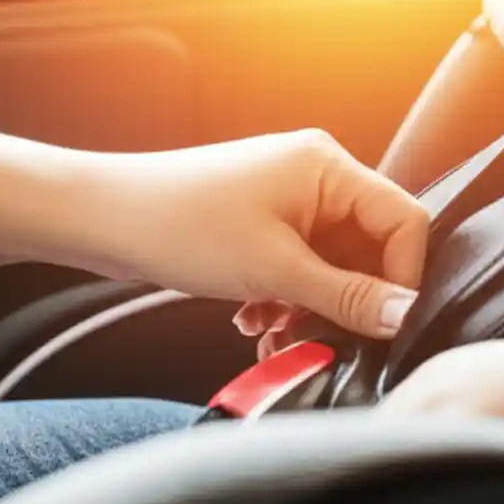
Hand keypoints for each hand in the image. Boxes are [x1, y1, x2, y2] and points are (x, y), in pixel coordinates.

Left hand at [91, 129, 427, 338]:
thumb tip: (404, 315)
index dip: (401, 276)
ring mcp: (289, 198)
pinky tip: (258, 321)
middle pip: (369, 248)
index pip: (404, 220)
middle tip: (323, 336)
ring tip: (277, 333)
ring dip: (313, 307)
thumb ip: (347, 296)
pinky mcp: (265, 221)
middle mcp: (316, 176)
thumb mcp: (274, 270)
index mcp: (329, 167)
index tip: (383, 322)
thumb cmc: (178, 224)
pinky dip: (288, 300)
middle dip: (347, 300)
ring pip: (333, 265)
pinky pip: (302, 266)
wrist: (99, 218)